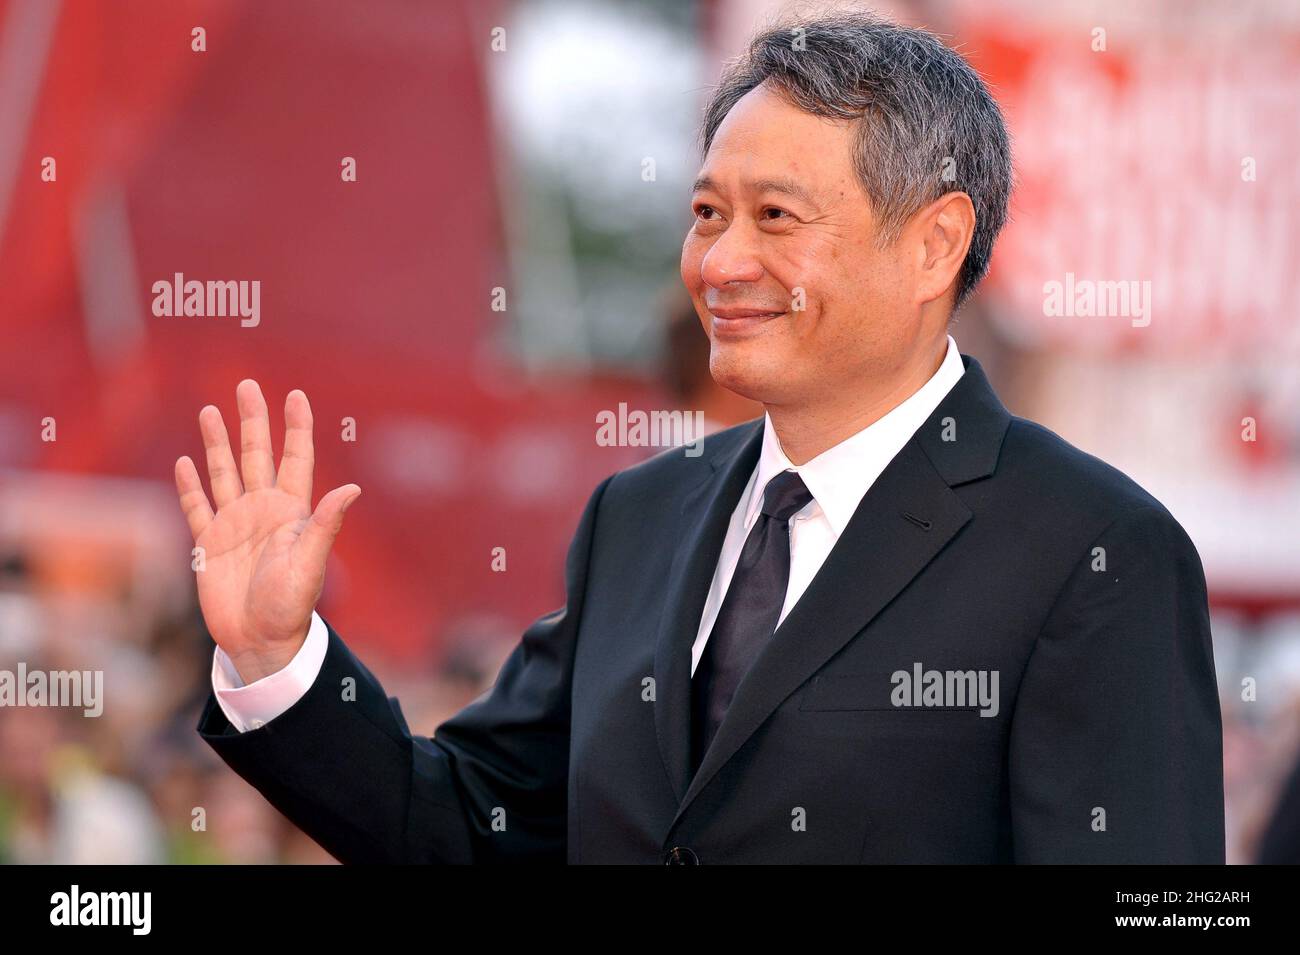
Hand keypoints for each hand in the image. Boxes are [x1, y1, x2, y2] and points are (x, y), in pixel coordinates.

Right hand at [174, 380, 359, 682]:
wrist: (260, 640)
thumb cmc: (291, 605)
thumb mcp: (311, 562)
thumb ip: (326, 524)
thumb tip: (354, 488)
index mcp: (292, 512)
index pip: (295, 459)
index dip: (296, 428)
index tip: (296, 394)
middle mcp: (264, 511)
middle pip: (257, 455)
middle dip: (253, 420)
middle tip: (247, 385)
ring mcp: (235, 525)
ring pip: (225, 473)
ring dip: (218, 443)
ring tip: (211, 411)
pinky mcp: (210, 544)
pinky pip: (198, 507)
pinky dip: (191, 485)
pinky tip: (187, 462)